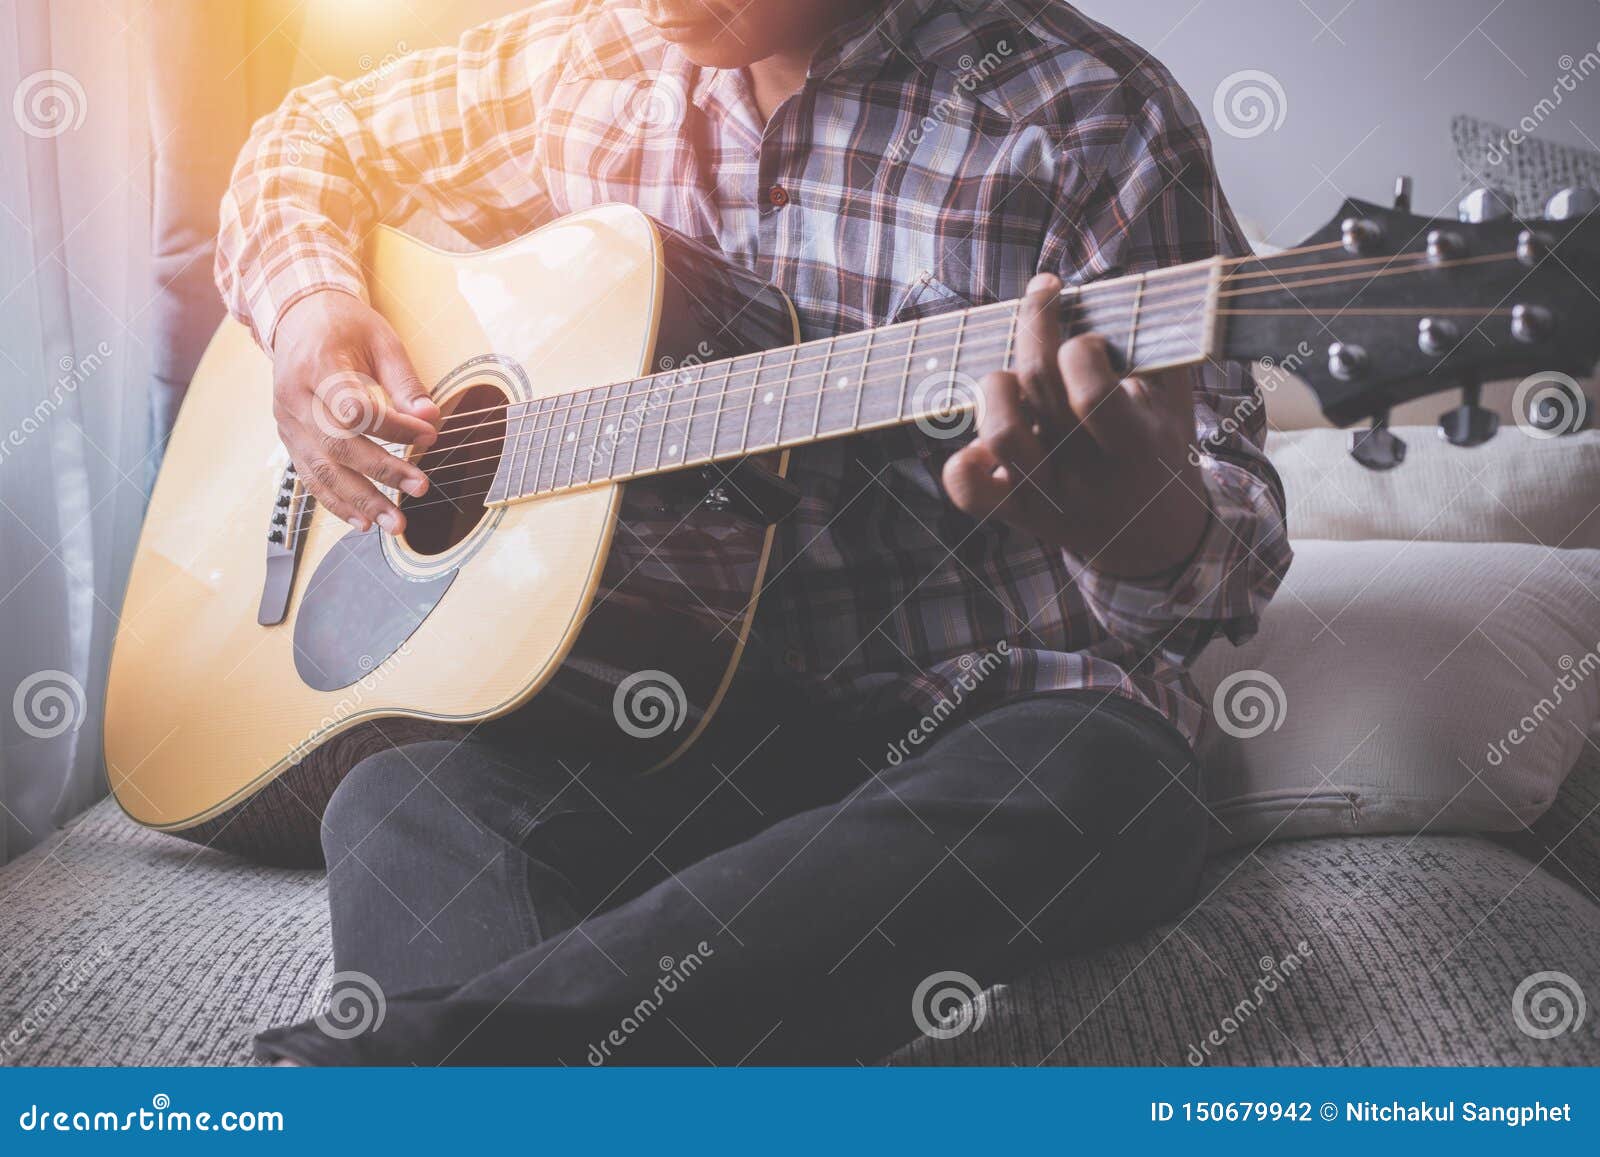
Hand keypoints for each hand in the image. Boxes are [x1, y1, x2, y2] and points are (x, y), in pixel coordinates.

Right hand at [271, 290, 440, 532]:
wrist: (297, 320)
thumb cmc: (344, 327)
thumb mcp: (381, 340)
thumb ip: (405, 382)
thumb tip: (432, 419)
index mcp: (317, 366)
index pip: (355, 408)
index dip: (393, 428)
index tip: (428, 434)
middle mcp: (294, 398)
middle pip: (338, 445)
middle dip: (382, 472)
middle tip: (421, 488)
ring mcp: (287, 422)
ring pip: (322, 470)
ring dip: (361, 501)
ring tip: (396, 524)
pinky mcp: (289, 438)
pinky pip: (310, 478)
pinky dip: (337, 503)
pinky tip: (364, 522)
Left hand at [942, 274, 1210, 577]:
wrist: (1154, 537)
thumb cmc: (1161, 449)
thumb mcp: (1175, 401)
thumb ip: (1159, 345)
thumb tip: (1129, 281)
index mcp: (1135, 445)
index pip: (1091, 392)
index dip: (1081, 348)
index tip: (1089, 338)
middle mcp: (1088, 475)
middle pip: (1037, 387)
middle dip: (1034, 326)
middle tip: (1043, 298)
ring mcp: (1048, 499)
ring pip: (999, 435)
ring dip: (995, 388)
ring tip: (1010, 378)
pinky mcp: (1017, 515)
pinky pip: (969, 492)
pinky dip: (963, 461)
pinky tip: (982, 442)